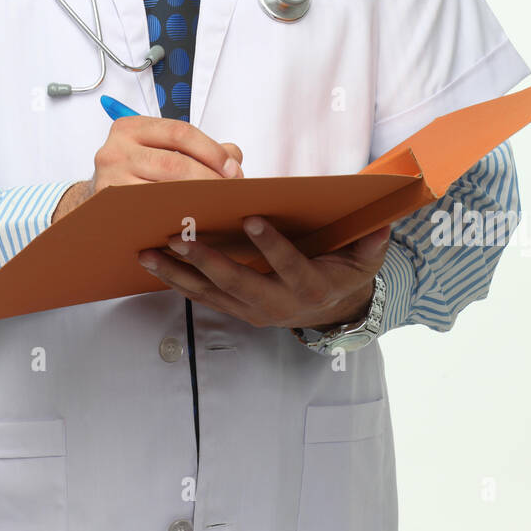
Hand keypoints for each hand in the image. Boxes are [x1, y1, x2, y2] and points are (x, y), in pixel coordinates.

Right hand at [51, 117, 243, 223]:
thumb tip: (234, 157)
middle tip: (232, 191)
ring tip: (219, 206)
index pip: (180, 132)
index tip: (233, 169)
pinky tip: (195, 221)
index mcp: (131, 127)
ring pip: (163, 191)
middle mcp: (115, 150)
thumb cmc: (137, 171)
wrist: (98, 200)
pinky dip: (176, 217)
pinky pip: (150, 213)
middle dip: (209, 178)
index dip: (211, 150)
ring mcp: (110, 181)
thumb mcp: (163, 149)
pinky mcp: (110, 209)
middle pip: (174, 163)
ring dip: (197, 200)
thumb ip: (200, 148)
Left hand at [137, 218, 390, 330]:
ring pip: (210, 293)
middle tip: (180, 238)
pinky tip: (153, 265)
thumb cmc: (345, 273)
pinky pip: (202, 297)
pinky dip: (177, 281)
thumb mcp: (365, 260)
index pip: (290, 265)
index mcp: (311, 287)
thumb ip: (371, 243)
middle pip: (238, 284)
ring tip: (148, 253)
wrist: (333, 312)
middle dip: (207, 261)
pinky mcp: (235, 311)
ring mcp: (253, 311)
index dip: (272, 245)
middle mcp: (278, 304)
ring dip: (178, 273)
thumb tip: (383, 224)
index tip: (251, 218)